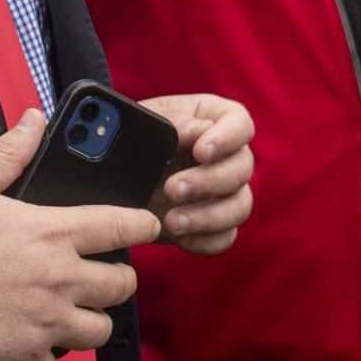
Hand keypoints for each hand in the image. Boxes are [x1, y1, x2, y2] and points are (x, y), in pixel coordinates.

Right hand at [0, 111, 151, 360]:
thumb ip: (8, 154)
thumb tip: (35, 121)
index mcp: (51, 232)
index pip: (122, 226)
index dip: (141, 226)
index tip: (146, 227)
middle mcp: (58, 279)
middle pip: (121, 286)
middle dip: (114, 281)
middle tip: (97, 278)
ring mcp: (45, 323)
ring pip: (98, 331)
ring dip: (86, 322)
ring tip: (64, 314)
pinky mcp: (22, 360)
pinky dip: (43, 360)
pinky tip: (24, 344)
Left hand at [138, 93, 255, 253]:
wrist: (118, 172)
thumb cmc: (136, 137)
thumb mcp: (147, 121)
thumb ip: (172, 119)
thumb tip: (194, 129)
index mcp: (215, 120)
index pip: (240, 124)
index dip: (227, 138)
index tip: (202, 151)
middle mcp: (228, 156)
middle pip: (242, 169)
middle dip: (208, 182)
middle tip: (172, 189)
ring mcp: (226, 192)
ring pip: (240, 206)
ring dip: (208, 217)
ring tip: (171, 221)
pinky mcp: (215, 223)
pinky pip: (226, 237)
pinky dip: (205, 240)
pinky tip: (179, 237)